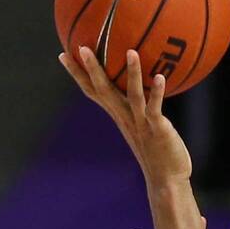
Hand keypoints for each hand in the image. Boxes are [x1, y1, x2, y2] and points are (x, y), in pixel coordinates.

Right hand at [59, 46, 191, 186]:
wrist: (166, 181)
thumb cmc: (158, 152)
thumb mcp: (146, 126)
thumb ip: (143, 106)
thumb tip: (147, 83)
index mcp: (119, 115)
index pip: (93, 91)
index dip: (78, 74)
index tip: (64, 54)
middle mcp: (125, 117)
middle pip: (104, 90)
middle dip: (92, 69)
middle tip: (81, 47)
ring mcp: (141, 123)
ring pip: (132, 95)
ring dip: (132, 73)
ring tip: (130, 51)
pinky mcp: (157, 130)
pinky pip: (156, 108)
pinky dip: (157, 93)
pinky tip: (160, 76)